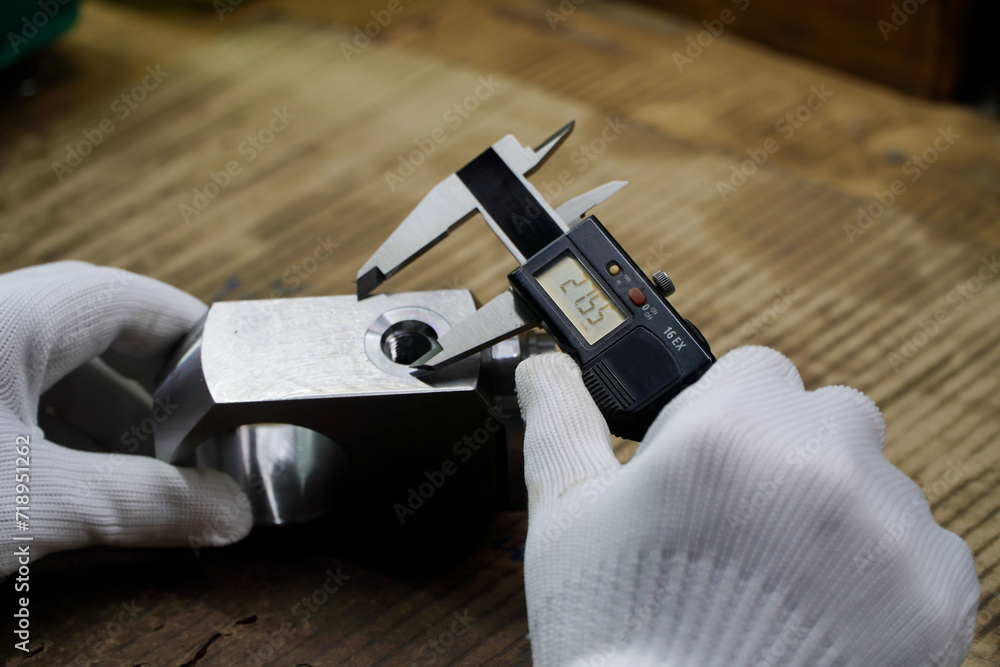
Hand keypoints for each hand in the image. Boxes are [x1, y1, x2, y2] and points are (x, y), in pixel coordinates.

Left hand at [1, 262, 251, 575]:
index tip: (235, 374)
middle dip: (151, 391)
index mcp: (18, 315)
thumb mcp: (37, 503)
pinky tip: (74, 479)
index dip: (193, 336)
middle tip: (191, 434)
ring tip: (141, 467)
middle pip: (95, 334)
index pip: (132, 299)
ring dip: (104, 417)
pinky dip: (56, 430)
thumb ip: (143, 504)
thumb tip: (229, 513)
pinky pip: (15, 395)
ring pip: (52, 368)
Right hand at [515, 347, 978, 666]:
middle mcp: (816, 466)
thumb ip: (562, 420)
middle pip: (828, 415)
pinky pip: (928, 546)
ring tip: (780, 576)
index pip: (758, 369)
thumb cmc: (615, 636)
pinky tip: (826, 607)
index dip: (729, 414)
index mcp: (724, 434)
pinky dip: (887, 571)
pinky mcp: (934, 594)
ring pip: (878, 482)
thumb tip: (543, 369)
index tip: (713, 462)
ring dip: (841, 511)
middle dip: (791, 454)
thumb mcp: (567, 516)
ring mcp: (885, 532)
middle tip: (744, 522)